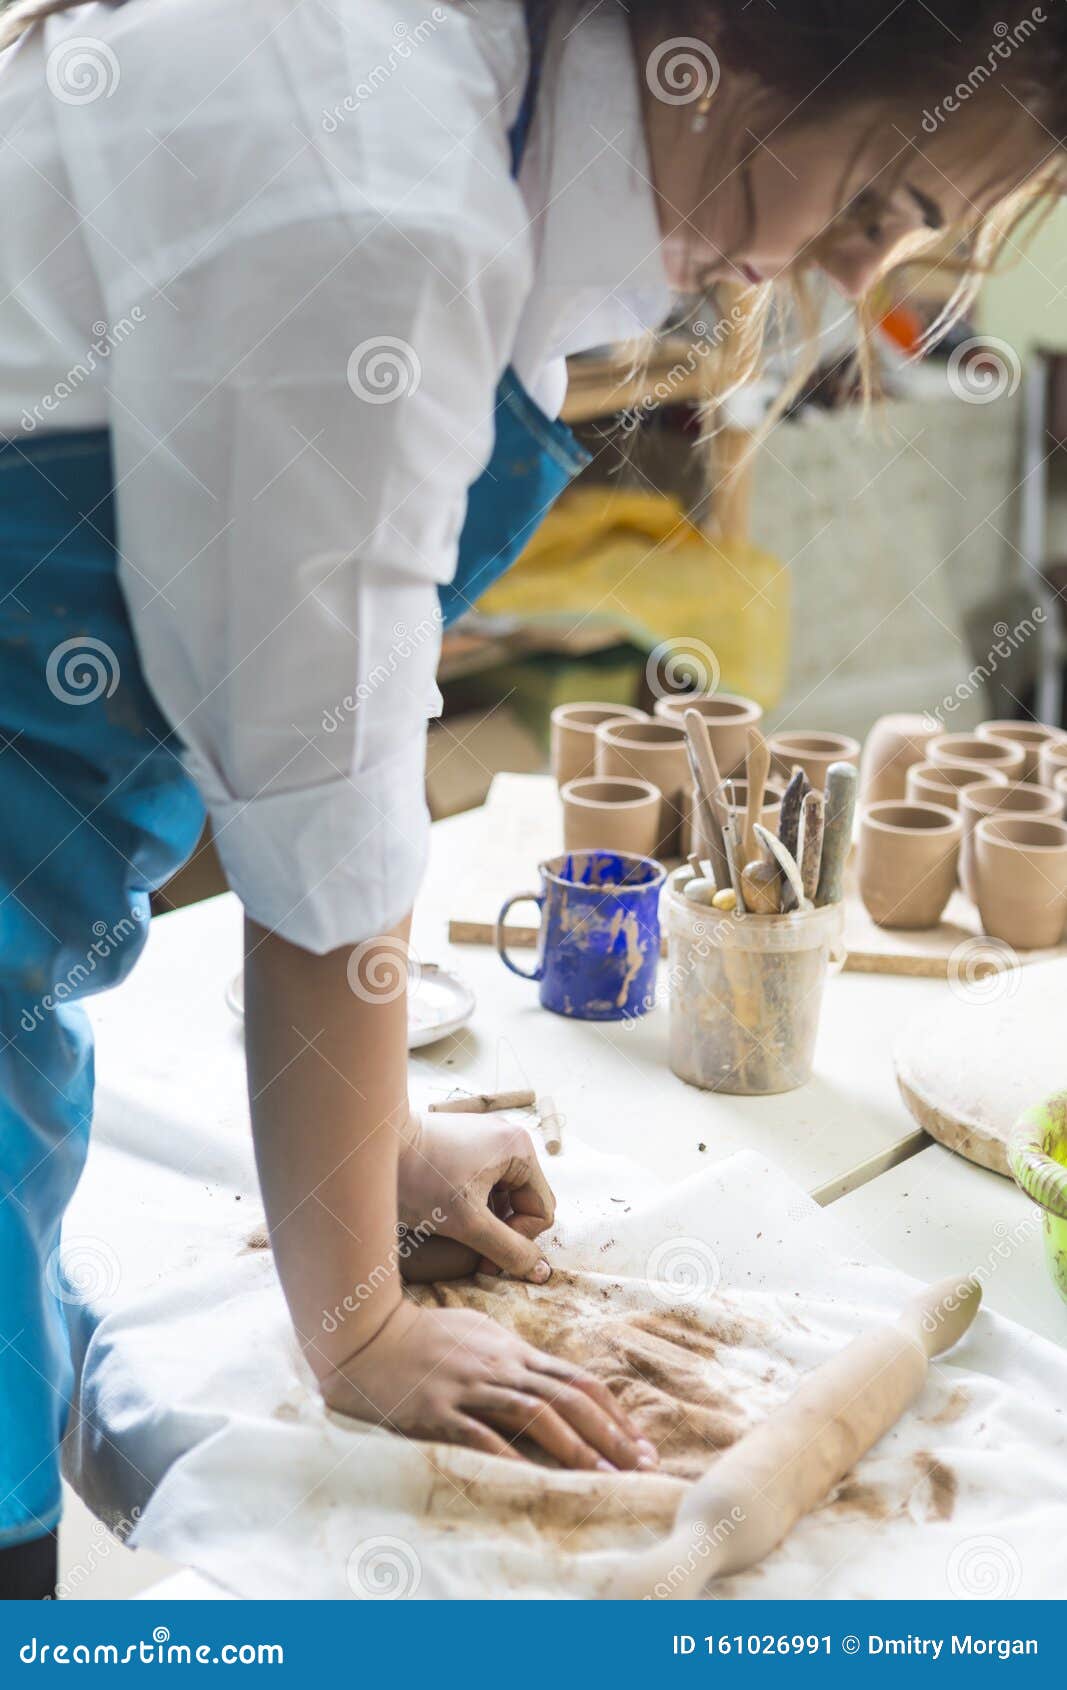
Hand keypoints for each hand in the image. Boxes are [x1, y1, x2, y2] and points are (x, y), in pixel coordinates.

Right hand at [323, 1301, 657, 1470]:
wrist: (366, 1335)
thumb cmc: (421, 1336)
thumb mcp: (477, 1334)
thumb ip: (512, 1356)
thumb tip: (545, 1377)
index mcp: (514, 1350)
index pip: (578, 1381)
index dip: (614, 1414)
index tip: (640, 1445)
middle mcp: (501, 1366)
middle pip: (568, 1398)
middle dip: (610, 1435)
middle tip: (641, 1467)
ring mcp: (471, 1386)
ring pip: (535, 1413)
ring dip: (575, 1447)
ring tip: (604, 1476)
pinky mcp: (439, 1408)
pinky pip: (481, 1434)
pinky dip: (511, 1456)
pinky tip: (535, 1478)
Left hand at [397, 1112, 554, 1282]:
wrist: (372, 1144)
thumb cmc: (419, 1178)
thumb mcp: (467, 1223)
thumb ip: (508, 1250)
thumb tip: (541, 1273)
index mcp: (520, 1148)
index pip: (541, 1211)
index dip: (519, 1240)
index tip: (486, 1256)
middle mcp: (509, 1136)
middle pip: (524, 1201)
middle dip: (504, 1231)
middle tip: (473, 1252)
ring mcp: (487, 1136)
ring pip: (503, 1194)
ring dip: (488, 1220)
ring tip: (457, 1232)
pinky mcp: (466, 1141)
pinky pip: (486, 1181)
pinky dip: (474, 1203)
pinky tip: (448, 1213)